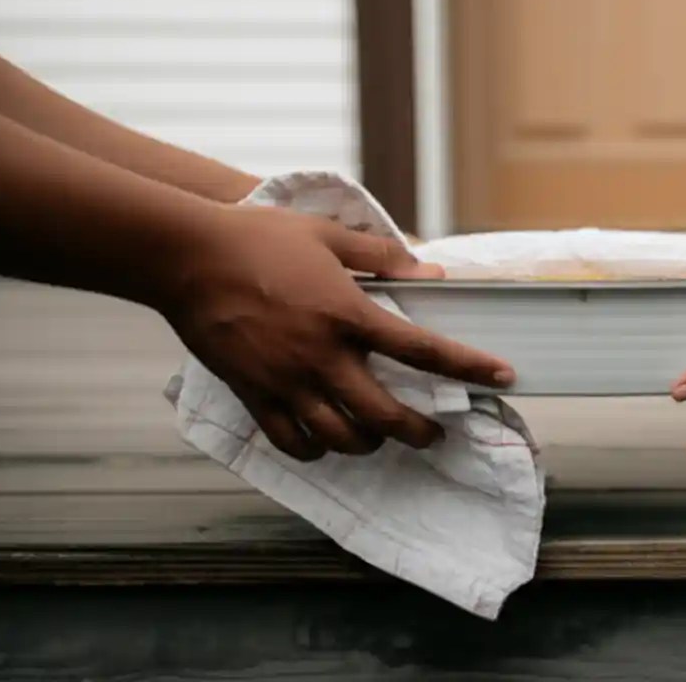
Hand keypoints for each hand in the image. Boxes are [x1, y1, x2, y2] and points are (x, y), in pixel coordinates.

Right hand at [159, 205, 514, 460]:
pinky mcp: (253, 394)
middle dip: (419, 431)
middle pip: (385, 416)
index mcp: (347, 314)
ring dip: (370, 444)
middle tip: (434, 432)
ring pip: (340, 438)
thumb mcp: (328, 235)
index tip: (502, 378)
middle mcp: (321, 356)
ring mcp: (285, 381)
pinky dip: (316, 450)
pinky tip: (327, 440)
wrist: (184, 257)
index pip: (422, 349)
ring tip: (380, 436)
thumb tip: (431, 272)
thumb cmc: (258, 239)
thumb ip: (382, 256)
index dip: (468, 367)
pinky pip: (291, 442)